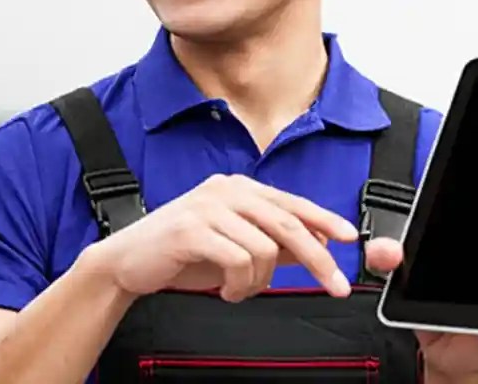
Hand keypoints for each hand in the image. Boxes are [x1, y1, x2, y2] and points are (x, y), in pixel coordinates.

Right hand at [85, 174, 357, 302]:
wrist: (127, 261)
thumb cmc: (181, 253)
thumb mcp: (233, 244)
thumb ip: (271, 241)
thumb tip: (314, 246)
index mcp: (238, 188)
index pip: (293, 203)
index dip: (325, 220)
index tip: (350, 240)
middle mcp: (226, 190)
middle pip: (289, 225)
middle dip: (318, 260)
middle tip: (335, 285)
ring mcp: (209, 207)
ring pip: (265, 250)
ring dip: (258, 282)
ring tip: (239, 289)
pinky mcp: (193, 229)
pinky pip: (239, 262)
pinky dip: (238, 286)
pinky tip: (224, 290)